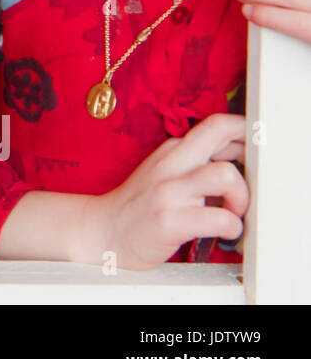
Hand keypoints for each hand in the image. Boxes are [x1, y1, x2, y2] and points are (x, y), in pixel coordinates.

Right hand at [78, 113, 246, 269]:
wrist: (103, 230)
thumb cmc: (141, 205)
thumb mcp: (165, 172)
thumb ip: (198, 162)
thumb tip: (240, 157)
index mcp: (171, 150)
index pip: (216, 125)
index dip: (245, 134)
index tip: (255, 153)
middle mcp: (170, 164)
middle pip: (220, 132)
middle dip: (250, 156)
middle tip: (247, 182)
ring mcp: (169, 191)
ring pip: (226, 175)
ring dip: (241, 198)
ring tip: (232, 211)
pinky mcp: (170, 220)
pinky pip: (221, 219)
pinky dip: (232, 228)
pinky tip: (222, 232)